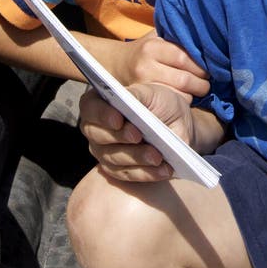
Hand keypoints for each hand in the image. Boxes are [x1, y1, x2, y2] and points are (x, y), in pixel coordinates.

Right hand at [78, 85, 192, 181]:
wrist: (176, 121)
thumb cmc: (159, 102)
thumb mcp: (151, 92)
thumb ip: (135, 94)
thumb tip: (124, 98)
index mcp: (100, 102)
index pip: (90, 107)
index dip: (102, 114)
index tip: (118, 119)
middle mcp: (96, 128)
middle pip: (98, 136)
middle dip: (120, 137)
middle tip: (138, 136)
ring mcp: (104, 152)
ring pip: (115, 158)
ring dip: (137, 157)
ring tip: (157, 156)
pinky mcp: (118, 171)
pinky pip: (129, 175)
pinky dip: (147, 173)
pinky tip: (164, 169)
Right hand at [105, 30, 209, 99]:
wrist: (117, 64)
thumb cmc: (145, 48)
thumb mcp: (157, 35)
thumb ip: (176, 34)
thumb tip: (204, 33)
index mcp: (152, 47)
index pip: (183, 57)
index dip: (200, 65)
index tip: (207, 68)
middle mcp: (145, 66)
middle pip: (184, 79)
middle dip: (201, 83)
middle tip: (206, 82)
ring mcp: (143, 85)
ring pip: (179, 94)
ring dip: (193, 94)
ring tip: (197, 89)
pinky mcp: (143, 98)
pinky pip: (170, 102)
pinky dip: (182, 101)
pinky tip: (185, 95)